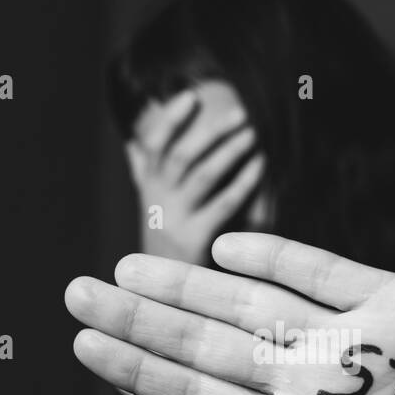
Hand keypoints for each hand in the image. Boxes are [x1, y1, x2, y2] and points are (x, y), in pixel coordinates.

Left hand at [65, 234, 394, 394]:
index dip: (141, 370)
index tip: (82, 346)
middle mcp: (315, 389)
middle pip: (209, 346)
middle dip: (143, 317)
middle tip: (74, 290)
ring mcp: (356, 345)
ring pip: (254, 305)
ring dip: (193, 283)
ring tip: (129, 263)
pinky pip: (329, 273)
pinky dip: (280, 258)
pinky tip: (230, 247)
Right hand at [126, 85, 265, 265]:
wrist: (156, 299)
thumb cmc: (162, 249)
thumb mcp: (149, 207)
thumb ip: (143, 171)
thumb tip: (133, 137)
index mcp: (147, 188)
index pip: (153, 146)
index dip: (170, 120)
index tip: (191, 96)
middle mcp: (156, 201)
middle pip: (181, 156)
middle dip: (211, 131)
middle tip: (242, 112)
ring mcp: (173, 221)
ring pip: (202, 175)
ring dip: (229, 150)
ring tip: (254, 132)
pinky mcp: (194, 241)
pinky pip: (222, 205)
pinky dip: (242, 182)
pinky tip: (261, 167)